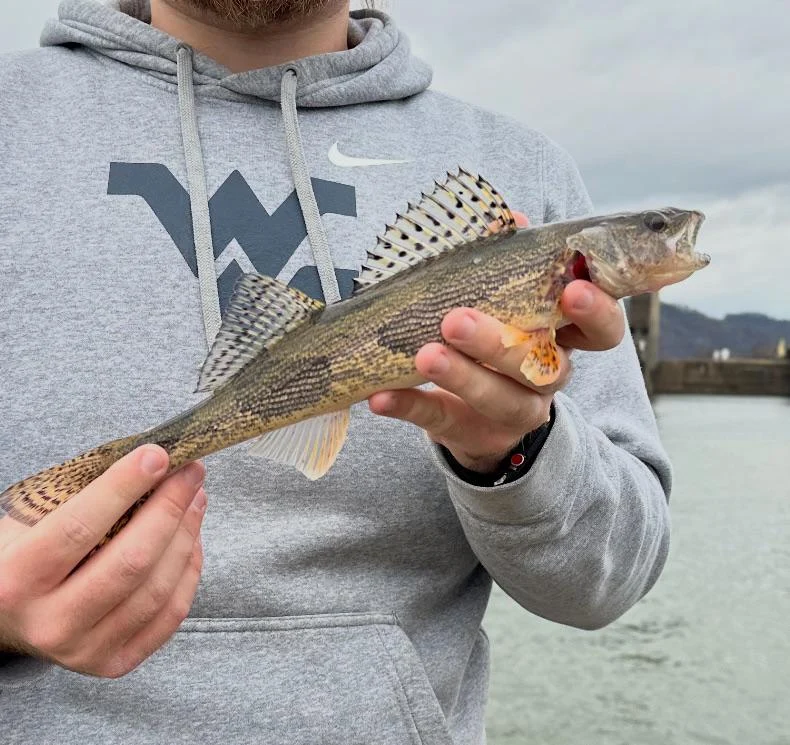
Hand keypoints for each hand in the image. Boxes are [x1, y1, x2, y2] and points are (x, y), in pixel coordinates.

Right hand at [0, 446, 205, 677]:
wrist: (8, 620)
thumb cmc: (25, 557)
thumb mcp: (31, 523)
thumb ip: (82, 498)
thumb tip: (152, 462)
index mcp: (16, 579)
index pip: (79, 527)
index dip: (124, 486)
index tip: (158, 455)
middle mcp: (49, 623)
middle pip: (131, 561)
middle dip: (170, 507)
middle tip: (191, 471)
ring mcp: (84, 650)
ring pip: (158, 589)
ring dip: (187, 534)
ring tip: (195, 498)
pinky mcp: (115, 663)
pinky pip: (170, 614)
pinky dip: (189, 570)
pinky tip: (190, 538)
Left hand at [369, 212, 625, 473]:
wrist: (480, 418)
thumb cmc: (495, 341)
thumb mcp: (504, 303)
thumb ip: (508, 262)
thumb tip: (510, 217)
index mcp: (561, 340)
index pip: (602, 332)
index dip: (597, 313)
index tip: (574, 290)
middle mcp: (545, 379)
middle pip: (538, 366)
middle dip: (499, 343)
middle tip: (456, 320)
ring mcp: (511, 412)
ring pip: (498, 399)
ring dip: (460, 376)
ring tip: (425, 354)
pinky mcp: (470, 434)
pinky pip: (440, 421)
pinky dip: (409, 406)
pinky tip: (380, 396)